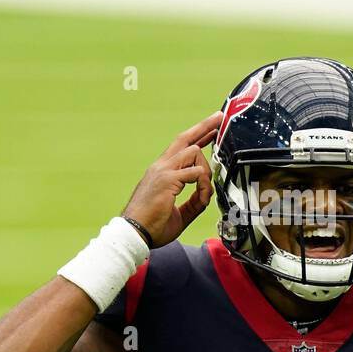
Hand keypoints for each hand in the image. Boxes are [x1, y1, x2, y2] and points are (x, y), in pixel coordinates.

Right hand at [122, 112, 222, 247]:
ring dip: (205, 169)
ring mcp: (163, 171)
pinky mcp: (167, 179)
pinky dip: (203, 183)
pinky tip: (202, 196)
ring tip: (205, 190)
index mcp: (161, 172)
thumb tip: (206, 196)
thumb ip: (194, 202)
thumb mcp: (180, 213)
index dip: (198, 137)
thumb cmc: (151, 225)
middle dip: (204, 126)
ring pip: (193, 151)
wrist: (134, 233)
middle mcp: (161, 167)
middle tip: (218, 117)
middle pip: (185, 138)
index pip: (181, 148)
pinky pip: (195, 172)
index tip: (211, 131)